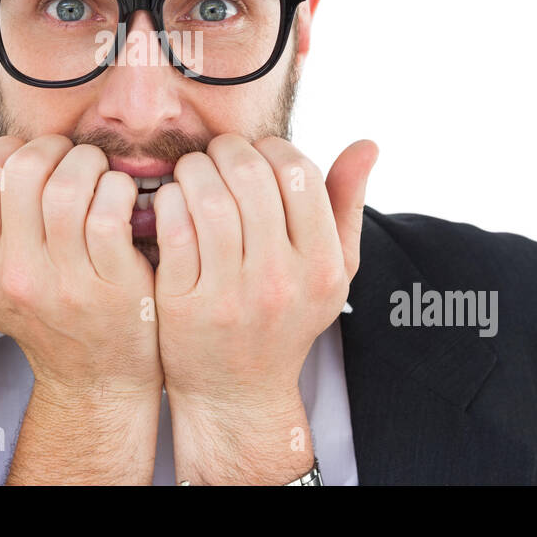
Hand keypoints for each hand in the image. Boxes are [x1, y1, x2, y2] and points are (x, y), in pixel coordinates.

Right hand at [0, 135, 161, 401]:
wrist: (93, 379)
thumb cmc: (41, 313)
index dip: (9, 148)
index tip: (32, 155)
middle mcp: (15, 275)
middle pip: (24, 171)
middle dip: (53, 147)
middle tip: (70, 156)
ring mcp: (65, 283)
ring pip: (68, 187)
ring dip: (89, 162)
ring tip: (97, 170)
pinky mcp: (113, 285)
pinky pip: (109, 212)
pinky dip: (118, 188)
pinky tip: (119, 194)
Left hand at [152, 133, 377, 482]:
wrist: (237, 392)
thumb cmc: (285, 317)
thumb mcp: (330, 270)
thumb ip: (346, 204)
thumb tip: (367, 144)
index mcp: (322, 266)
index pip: (300, 173)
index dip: (273, 148)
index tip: (257, 152)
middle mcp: (281, 280)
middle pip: (251, 177)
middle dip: (228, 150)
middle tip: (217, 154)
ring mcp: (231, 295)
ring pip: (209, 198)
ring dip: (194, 169)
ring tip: (193, 171)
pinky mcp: (185, 304)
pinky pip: (174, 229)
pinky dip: (169, 200)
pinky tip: (172, 199)